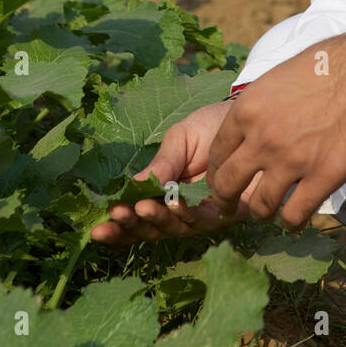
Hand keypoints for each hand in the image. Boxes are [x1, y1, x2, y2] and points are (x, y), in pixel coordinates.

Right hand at [90, 99, 262, 246]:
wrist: (248, 116)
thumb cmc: (210, 126)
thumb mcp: (179, 139)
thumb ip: (162, 164)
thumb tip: (133, 186)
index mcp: (165, 194)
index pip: (138, 217)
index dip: (119, 227)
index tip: (96, 228)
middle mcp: (184, 211)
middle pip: (153, 230)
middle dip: (133, 226)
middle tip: (117, 214)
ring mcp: (206, 215)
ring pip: (176, 229)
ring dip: (156, 220)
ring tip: (140, 207)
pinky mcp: (230, 213)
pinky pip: (205, 220)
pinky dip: (187, 213)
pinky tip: (172, 203)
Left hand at [205, 1, 345, 230]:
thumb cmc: (330, 65)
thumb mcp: (278, 77)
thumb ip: (260, 105)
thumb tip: (251, 121)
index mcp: (248, 110)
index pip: (216, 152)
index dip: (216, 170)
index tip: (223, 178)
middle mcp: (262, 138)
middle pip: (227, 185)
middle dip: (226, 200)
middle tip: (233, 206)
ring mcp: (291, 161)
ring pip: (260, 206)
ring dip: (262, 214)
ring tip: (269, 214)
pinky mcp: (322, 177)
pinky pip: (295, 215)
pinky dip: (292, 223)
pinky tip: (295, 220)